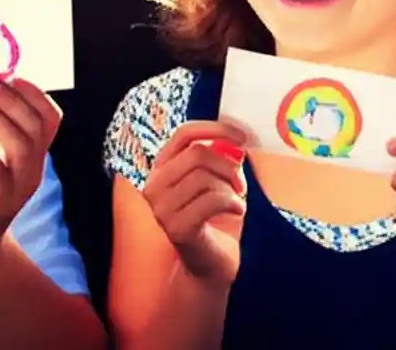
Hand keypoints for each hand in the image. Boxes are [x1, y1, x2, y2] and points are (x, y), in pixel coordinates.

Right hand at [143, 121, 250, 288]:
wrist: (212, 267)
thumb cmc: (217, 223)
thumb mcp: (220, 184)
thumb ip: (223, 161)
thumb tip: (234, 142)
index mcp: (162, 170)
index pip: (184, 135)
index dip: (214, 129)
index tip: (241, 136)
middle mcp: (154, 186)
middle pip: (197, 153)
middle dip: (228, 166)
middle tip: (240, 184)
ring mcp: (161, 208)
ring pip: (204, 177)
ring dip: (231, 188)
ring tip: (236, 202)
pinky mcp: (176, 228)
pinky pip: (211, 200)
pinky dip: (232, 202)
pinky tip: (237, 210)